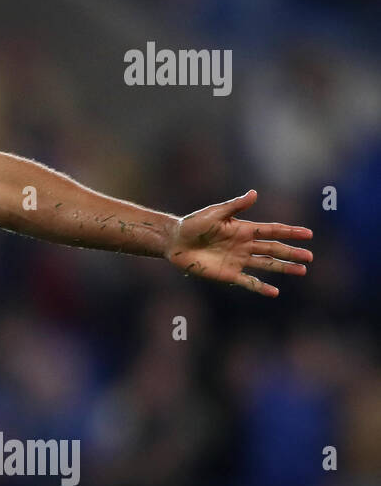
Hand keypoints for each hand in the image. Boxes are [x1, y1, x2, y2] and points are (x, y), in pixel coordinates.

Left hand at [166, 190, 312, 296]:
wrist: (175, 242)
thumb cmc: (192, 224)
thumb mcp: (214, 213)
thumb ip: (235, 206)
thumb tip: (254, 193)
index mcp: (243, 229)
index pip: (272, 231)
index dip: (290, 232)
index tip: (308, 234)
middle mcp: (244, 245)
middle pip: (273, 249)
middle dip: (292, 252)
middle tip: (310, 256)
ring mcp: (238, 260)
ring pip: (266, 265)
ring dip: (284, 268)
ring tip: (302, 271)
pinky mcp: (228, 274)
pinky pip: (248, 281)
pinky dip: (261, 287)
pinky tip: (275, 292)